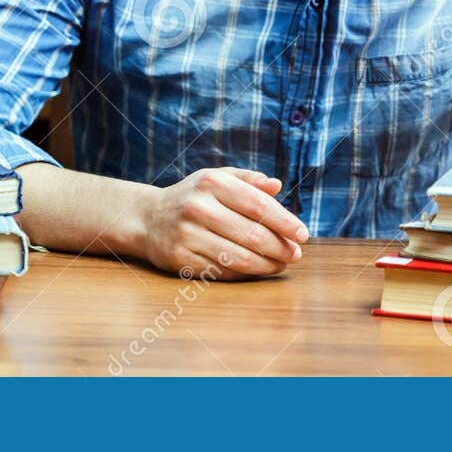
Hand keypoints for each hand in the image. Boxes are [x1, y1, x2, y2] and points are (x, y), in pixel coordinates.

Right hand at [136, 167, 308, 279]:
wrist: (148, 218)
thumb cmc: (193, 196)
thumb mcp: (218, 178)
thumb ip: (248, 180)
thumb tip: (277, 185)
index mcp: (212, 182)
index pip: (257, 204)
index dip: (284, 221)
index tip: (303, 234)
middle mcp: (198, 207)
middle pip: (251, 234)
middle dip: (279, 247)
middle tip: (295, 255)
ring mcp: (187, 234)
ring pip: (237, 257)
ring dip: (266, 265)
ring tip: (281, 265)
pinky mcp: (180, 259)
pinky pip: (220, 272)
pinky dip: (244, 274)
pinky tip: (257, 271)